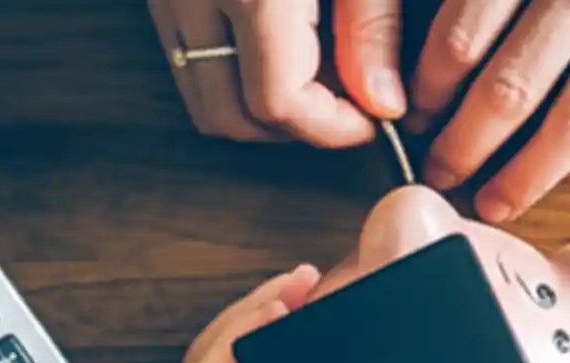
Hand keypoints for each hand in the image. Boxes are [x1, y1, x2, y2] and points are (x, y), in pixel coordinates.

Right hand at [147, 0, 404, 144]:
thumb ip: (371, 27)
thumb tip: (383, 104)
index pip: (279, 103)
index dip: (332, 128)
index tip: (372, 121)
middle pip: (228, 116)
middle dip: (292, 128)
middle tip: (347, 105)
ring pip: (200, 95)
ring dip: (257, 106)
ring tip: (317, 73)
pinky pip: (186, 56)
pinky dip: (231, 72)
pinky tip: (280, 46)